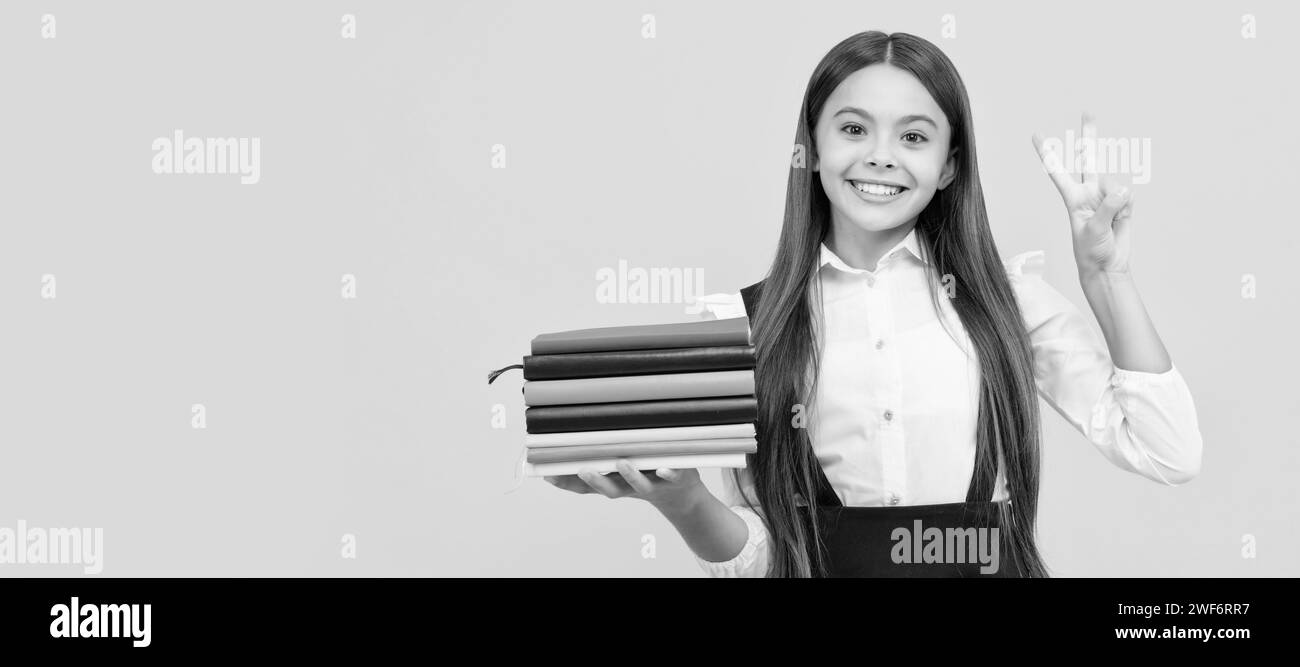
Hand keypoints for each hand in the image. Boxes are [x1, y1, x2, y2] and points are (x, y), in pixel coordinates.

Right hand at [545, 461, 705, 514]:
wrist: (683, 496)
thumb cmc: (645, 475)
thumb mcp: (620, 468)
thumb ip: (600, 455)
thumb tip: (571, 437)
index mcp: (615, 483)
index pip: (586, 486)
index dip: (567, 482)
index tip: (548, 474)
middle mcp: (631, 487)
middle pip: (611, 489)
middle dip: (596, 480)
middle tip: (582, 470)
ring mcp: (654, 484)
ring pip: (640, 484)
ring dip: (631, 476)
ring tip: (622, 464)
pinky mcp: (677, 479)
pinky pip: (673, 476)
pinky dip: (669, 473)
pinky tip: (664, 469)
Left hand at [1031, 112, 1134, 277]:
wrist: (1108, 266)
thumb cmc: (1091, 251)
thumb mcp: (1093, 230)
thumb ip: (1108, 207)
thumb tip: (1123, 189)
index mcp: (1072, 197)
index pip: (1057, 170)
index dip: (1047, 152)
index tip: (1035, 134)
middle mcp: (1089, 192)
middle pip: (1088, 158)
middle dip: (1089, 135)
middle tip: (1087, 111)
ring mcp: (1107, 195)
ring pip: (1116, 183)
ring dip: (1117, 200)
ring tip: (1112, 219)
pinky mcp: (1124, 202)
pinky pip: (1130, 195)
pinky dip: (1129, 206)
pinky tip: (1123, 219)